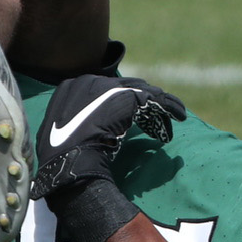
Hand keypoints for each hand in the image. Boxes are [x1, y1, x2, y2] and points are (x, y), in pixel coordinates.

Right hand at [32, 75, 185, 241]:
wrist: (68, 160)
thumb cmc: (62, 155)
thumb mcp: (65, 132)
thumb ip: (78, 121)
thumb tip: (94, 127)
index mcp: (73, 87)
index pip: (105, 90)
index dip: (122, 103)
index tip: (133, 115)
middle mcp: (90, 81)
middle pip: (125, 88)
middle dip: (141, 103)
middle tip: (154, 119)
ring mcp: (109, 86)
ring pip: (142, 91)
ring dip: (159, 104)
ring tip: (174, 114)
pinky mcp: (128, 96)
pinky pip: (155, 98)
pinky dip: (169, 106)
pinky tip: (179, 115)